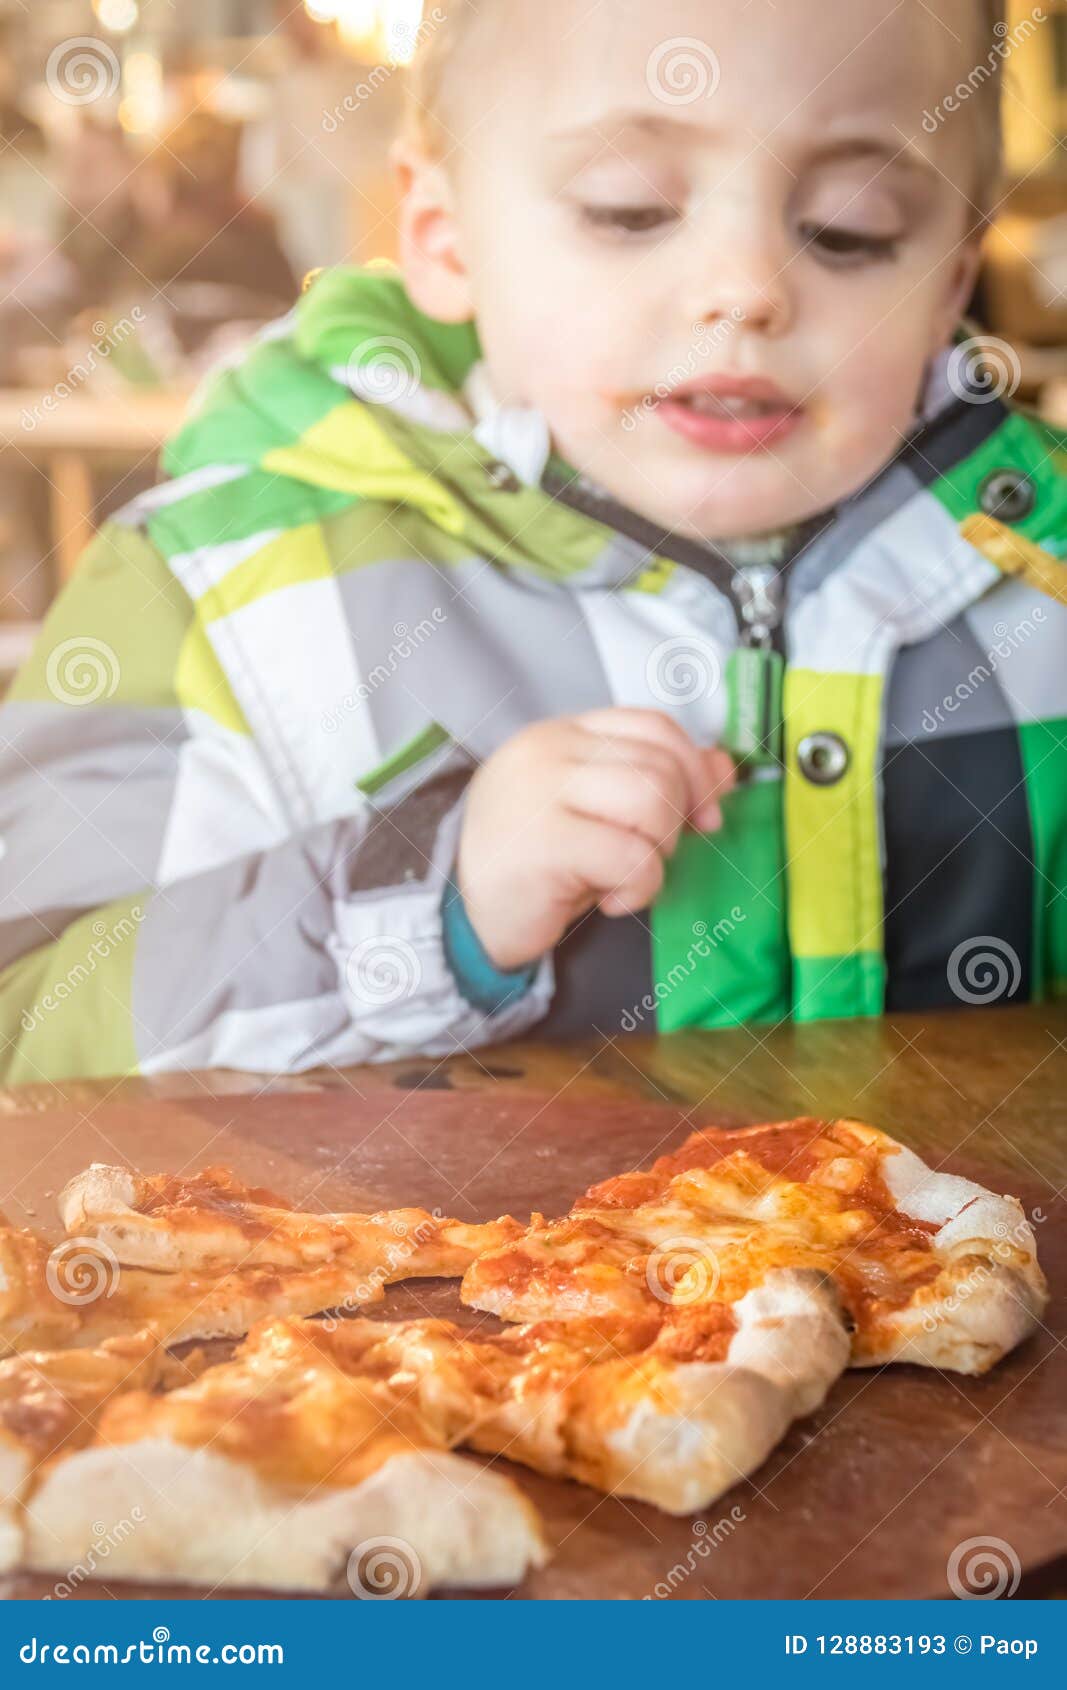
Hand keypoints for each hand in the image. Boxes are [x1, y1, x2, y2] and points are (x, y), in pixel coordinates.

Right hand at [456, 709, 736, 971]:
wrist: (464, 919)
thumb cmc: (535, 867)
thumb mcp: (599, 816)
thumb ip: (657, 783)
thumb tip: (727, 767)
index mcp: (562, 735)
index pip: (652, 725)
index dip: (695, 768)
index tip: (705, 815)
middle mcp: (548, 750)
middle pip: (660, 764)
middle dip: (676, 820)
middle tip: (649, 857)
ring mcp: (541, 790)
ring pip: (652, 801)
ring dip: (659, 851)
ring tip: (626, 875)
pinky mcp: (544, 841)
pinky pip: (632, 857)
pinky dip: (638, 888)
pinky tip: (607, 901)